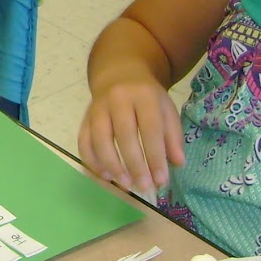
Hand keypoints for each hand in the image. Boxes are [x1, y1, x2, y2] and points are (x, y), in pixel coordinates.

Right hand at [77, 74, 185, 193]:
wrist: (120, 73)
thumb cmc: (147, 97)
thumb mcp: (166, 109)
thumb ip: (173, 135)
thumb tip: (177, 163)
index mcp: (144, 95)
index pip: (150, 128)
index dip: (155, 156)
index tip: (161, 180)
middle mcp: (118, 99)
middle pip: (124, 134)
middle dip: (134, 164)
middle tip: (144, 187)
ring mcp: (98, 108)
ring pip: (99, 138)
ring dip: (112, 165)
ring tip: (125, 184)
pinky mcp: (85, 117)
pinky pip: (84, 140)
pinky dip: (92, 161)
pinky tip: (105, 175)